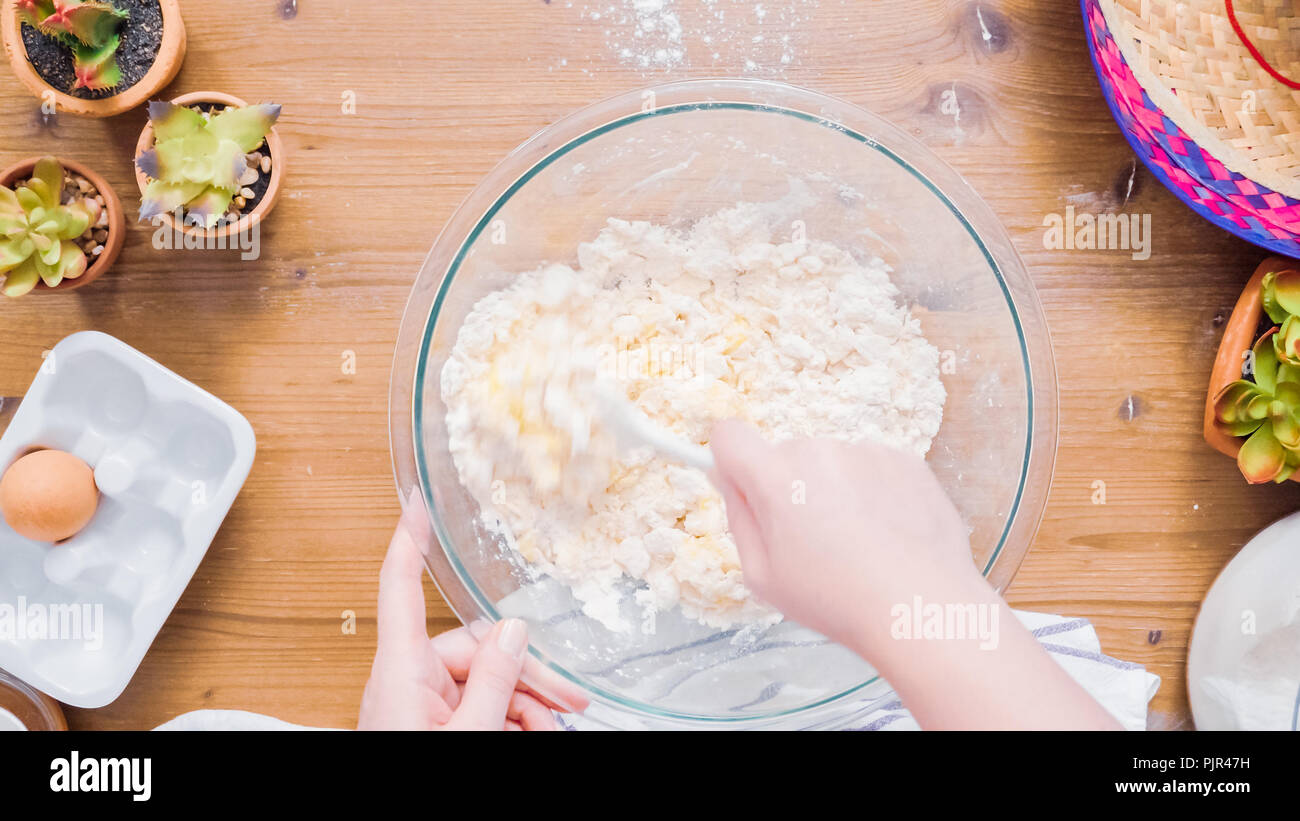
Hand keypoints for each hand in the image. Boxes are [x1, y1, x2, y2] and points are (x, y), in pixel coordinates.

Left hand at [357, 490, 589, 730]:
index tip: (417, 503)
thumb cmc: (415, 779)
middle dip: (524, 676)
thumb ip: (495, 679)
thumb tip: (513, 630)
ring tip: (549, 727)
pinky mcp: (428, 724)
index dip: (408, 540)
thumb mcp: (471, 732)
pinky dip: (508, 717)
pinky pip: (474, 704)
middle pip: (472, 647)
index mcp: (400, 671)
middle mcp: (405, 681)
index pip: (399, 587)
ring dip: (523, 703)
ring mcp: (417, 704)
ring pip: (482, 679)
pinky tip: (530, 731)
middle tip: (567, 700)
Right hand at [709, 420, 979, 650]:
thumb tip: (726, 477)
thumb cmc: (838, 600)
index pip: (730, 435)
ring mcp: (867, 452)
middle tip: (812, 538)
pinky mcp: (904, 459)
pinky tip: (885, 532)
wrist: (923, 605)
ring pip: (831, 462)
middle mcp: (820, 451)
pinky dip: (872, 492)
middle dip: (789, 486)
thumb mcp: (763, 576)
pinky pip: (871, 467)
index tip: (743, 484)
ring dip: (834, 488)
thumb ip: (739, 518)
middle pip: (786, 455)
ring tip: (857, 541)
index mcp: (777, 478)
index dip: (731, 460)